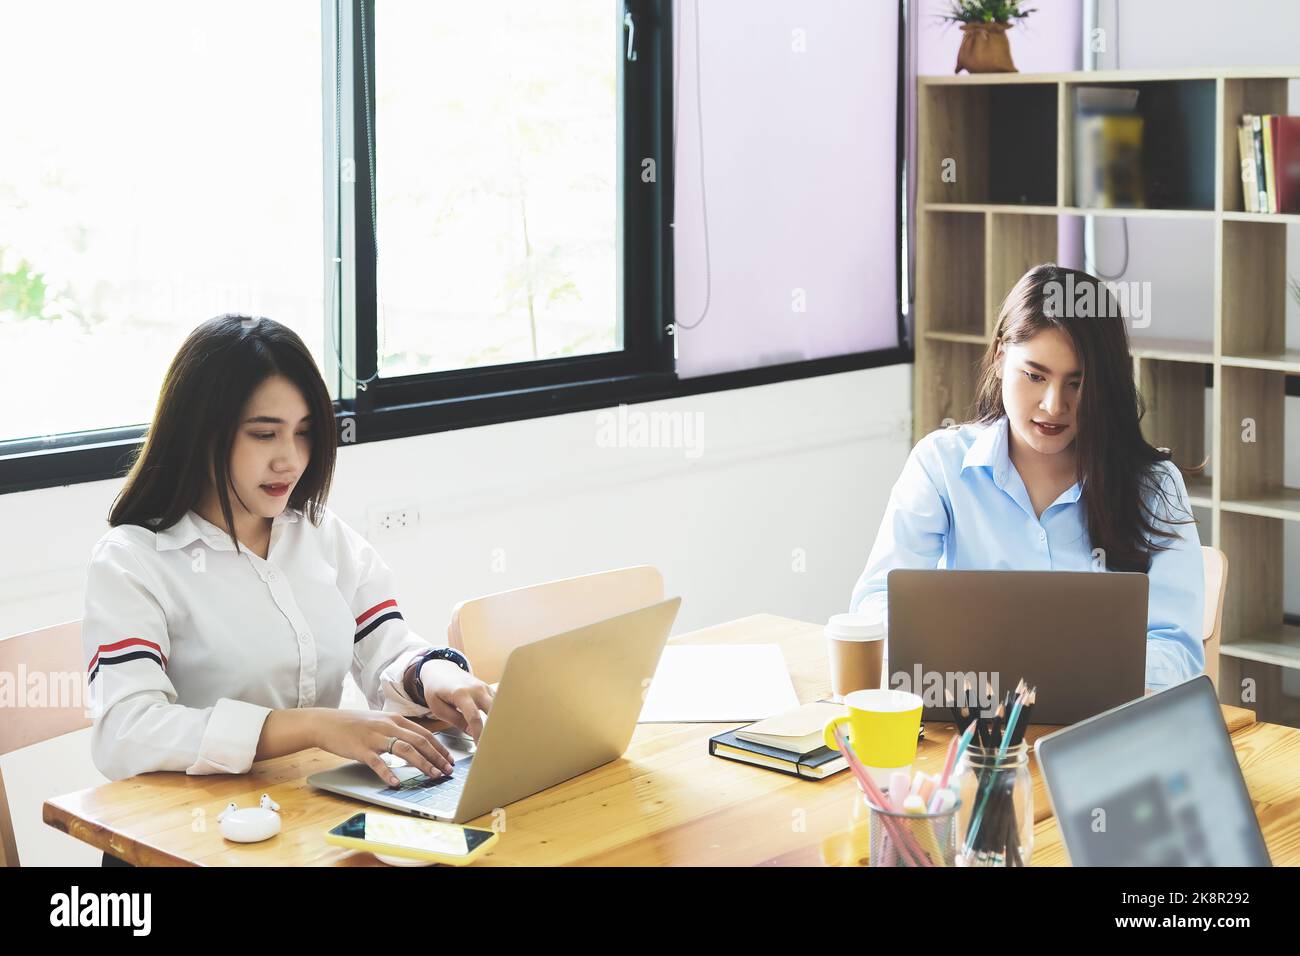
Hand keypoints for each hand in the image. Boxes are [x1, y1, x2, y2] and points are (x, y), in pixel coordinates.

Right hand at [313, 709, 454, 786]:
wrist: (326, 723)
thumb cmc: (354, 724)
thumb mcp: (380, 721)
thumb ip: (397, 730)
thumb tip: (417, 742)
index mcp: (395, 719)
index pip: (424, 733)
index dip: (440, 747)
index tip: (449, 759)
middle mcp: (388, 726)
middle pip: (420, 741)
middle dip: (437, 757)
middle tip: (447, 771)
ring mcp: (375, 737)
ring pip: (405, 749)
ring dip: (422, 763)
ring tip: (433, 775)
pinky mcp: (361, 749)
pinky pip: (378, 762)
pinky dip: (389, 773)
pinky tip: (396, 783)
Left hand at [419, 659, 494, 739]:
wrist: (440, 670)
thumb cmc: (436, 689)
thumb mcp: (438, 708)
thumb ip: (455, 720)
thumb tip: (471, 732)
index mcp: (460, 693)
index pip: (474, 717)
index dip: (479, 734)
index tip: (481, 746)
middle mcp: (476, 688)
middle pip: (492, 710)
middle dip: (494, 727)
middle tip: (493, 743)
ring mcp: (484, 686)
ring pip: (498, 705)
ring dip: (498, 720)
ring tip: (497, 736)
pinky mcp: (488, 687)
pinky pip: (497, 701)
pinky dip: (498, 713)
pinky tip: (497, 725)